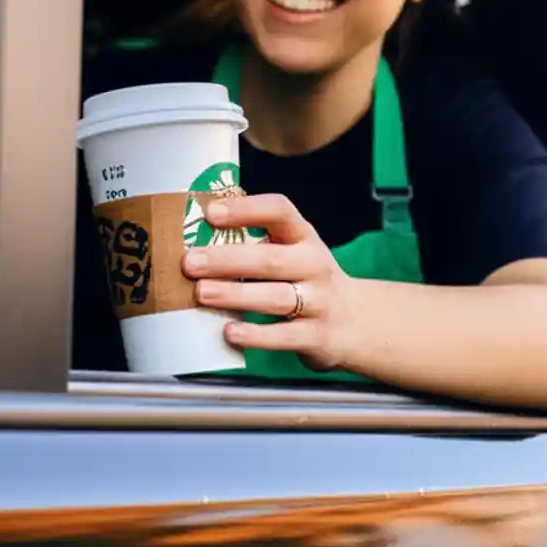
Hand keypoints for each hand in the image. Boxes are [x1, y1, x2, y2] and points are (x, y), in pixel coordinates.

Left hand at [181, 194, 357, 370]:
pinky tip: (230, 332)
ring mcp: (319, 302)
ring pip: (276, 297)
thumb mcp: (293, 252)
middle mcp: (314, 265)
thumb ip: (257, 243)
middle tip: (191, 262)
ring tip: (202, 293)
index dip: (245, 209)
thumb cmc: (308, 281)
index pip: (279, 211)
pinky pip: (284, 336)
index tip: (211, 213)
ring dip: (235, 295)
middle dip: (227, 260)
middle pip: (271, 259)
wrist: (355, 322)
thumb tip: (196, 239)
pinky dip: (256, 335)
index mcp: (304, 237)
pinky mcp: (316, 336)